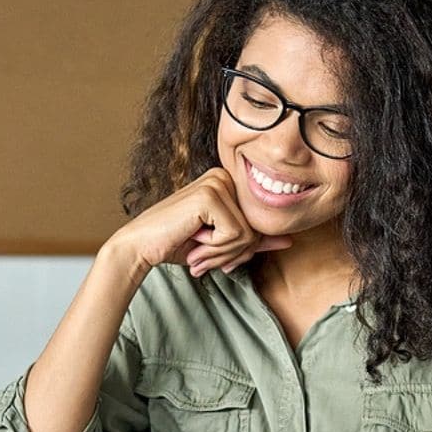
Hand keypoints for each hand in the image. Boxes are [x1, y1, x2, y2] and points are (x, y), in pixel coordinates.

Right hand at [108, 168, 291, 277]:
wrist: (141, 247)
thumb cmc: (178, 244)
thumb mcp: (223, 244)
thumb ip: (255, 240)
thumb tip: (290, 241)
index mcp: (229, 183)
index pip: (259, 224)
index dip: (242, 249)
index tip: (213, 252)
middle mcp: (225, 176)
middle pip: (256, 229)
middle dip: (233, 253)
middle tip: (202, 255)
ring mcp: (217, 183)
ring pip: (248, 234)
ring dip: (222, 253)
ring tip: (197, 249)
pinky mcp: (210, 195)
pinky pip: (235, 234)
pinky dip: (215, 248)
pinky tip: (193, 240)